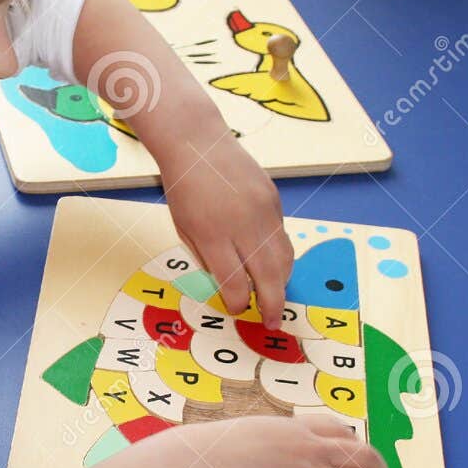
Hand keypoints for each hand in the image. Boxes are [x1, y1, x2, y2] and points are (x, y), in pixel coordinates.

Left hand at [161, 112, 293, 328]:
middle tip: (274, 323)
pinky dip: (280, 256)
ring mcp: (263, 211)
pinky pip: (282, 236)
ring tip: (275, 297)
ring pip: (283, 258)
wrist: (198, 144)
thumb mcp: (185, 229)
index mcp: (212, 235)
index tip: (238, 310)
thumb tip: (232, 285)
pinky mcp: (274, 199)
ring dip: (282, 282)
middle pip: (268, 276)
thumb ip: (208, 258)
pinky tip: (273, 266)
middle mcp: (242, 224)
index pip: (234, 283)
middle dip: (273, 305)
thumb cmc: (184, 189)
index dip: (238, 303)